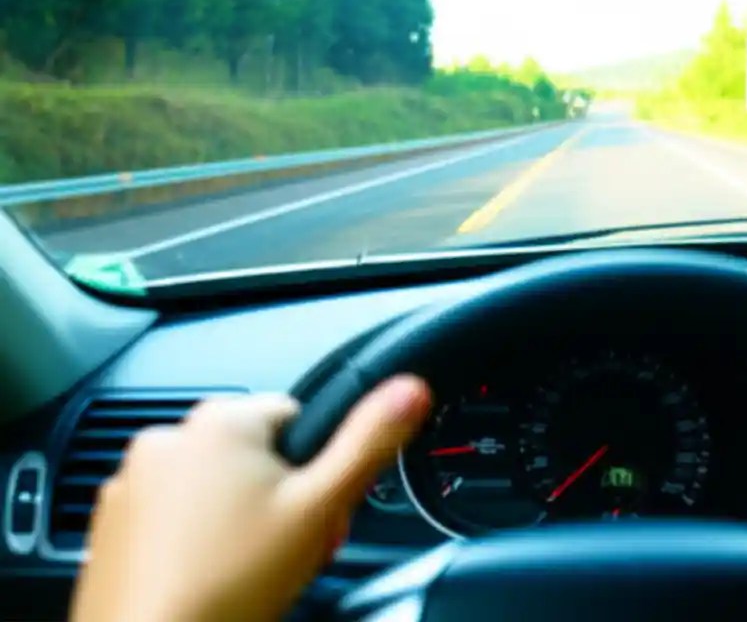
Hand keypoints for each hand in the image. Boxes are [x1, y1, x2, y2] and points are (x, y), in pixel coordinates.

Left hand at [70, 375, 431, 621]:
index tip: (313, 513)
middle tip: (284, 548)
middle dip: (277, 497)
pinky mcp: (110, 523)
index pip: (297, 420)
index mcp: (222, 421)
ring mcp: (131, 482)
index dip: (317, 470)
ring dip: (233, 518)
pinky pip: (169, 516)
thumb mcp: (321, 507)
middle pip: (253, 455)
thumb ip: (369, 442)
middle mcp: (167, 438)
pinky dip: (190, 540)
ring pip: (211, 487)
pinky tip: (208, 575)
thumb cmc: (231, 583)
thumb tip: (410, 388)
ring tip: (244, 567)